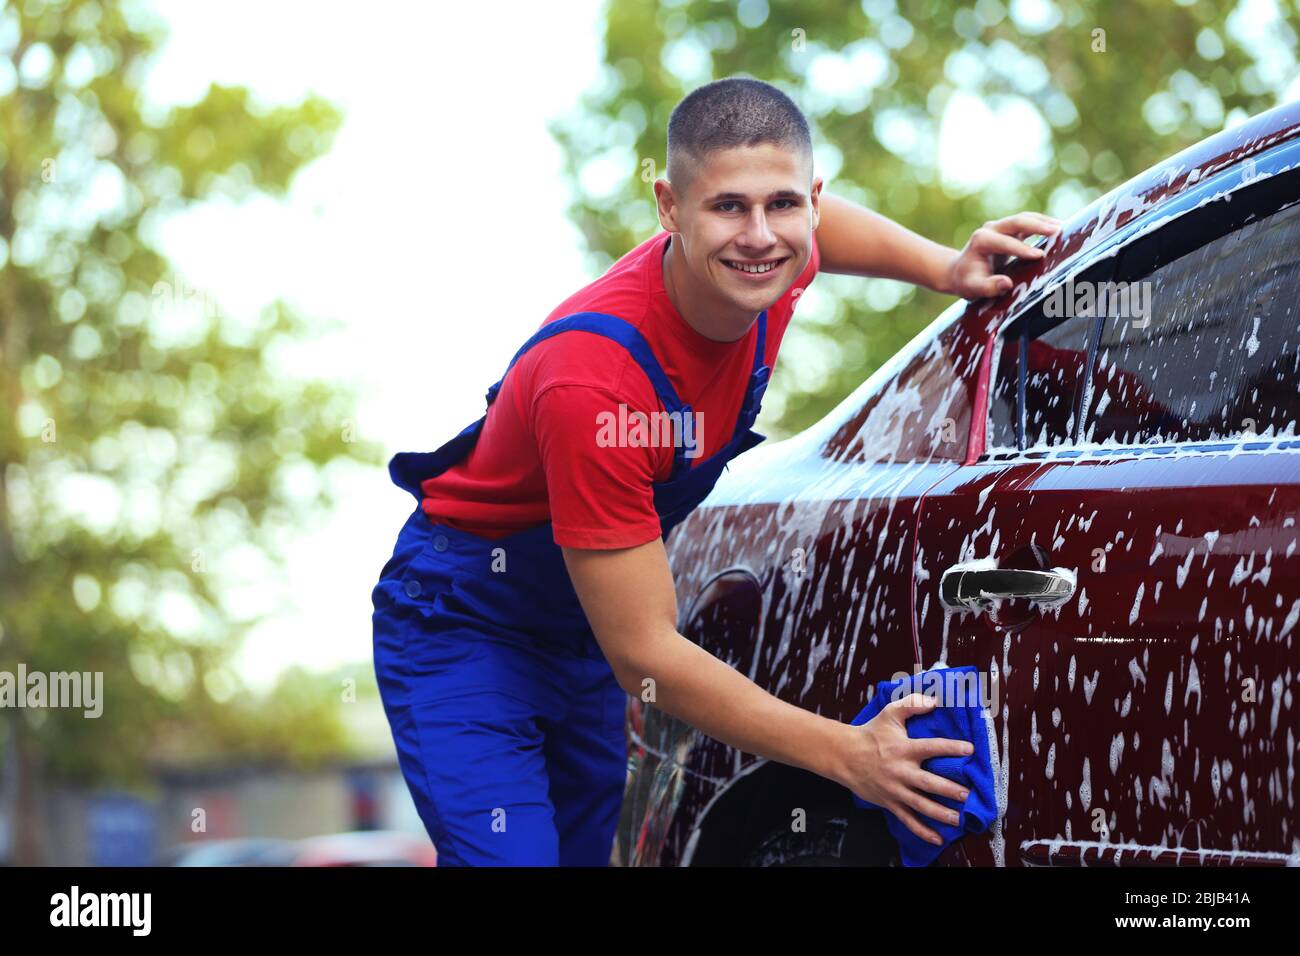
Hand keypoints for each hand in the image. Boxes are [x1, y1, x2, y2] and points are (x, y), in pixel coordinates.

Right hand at [838, 693, 974, 846]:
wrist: (844, 755)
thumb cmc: (871, 733)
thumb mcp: (890, 713)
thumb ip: (912, 704)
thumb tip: (934, 701)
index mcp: (904, 748)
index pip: (932, 747)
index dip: (952, 748)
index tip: (970, 750)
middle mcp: (901, 770)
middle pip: (929, 782)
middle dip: (950, 790)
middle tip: (967, 795)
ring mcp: (895, 789)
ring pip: (921, 804)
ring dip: (940, 813)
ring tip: (958, 819)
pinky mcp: (889, 802)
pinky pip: (907, 819)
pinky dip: (921, 830)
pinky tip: (936, 838)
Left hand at [944, 212, 1062, 299]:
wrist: (960, 272)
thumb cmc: (967, 282)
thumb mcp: (973, 288)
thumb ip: (988, 287)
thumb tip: (1006, 284)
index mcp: (981, 241)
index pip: (1004, 242)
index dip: (1021, 249)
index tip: (1039, 256)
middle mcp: (991, 229)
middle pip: (1017, 221)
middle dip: (1038, 226)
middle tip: (1058, 231)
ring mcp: (1000, 227)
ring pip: (1025, 218)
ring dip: (1044, 221)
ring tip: (1064, 228)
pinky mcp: (1009, 229)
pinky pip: (1028, 223)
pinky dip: (1043, 224)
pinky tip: (1058, 230)